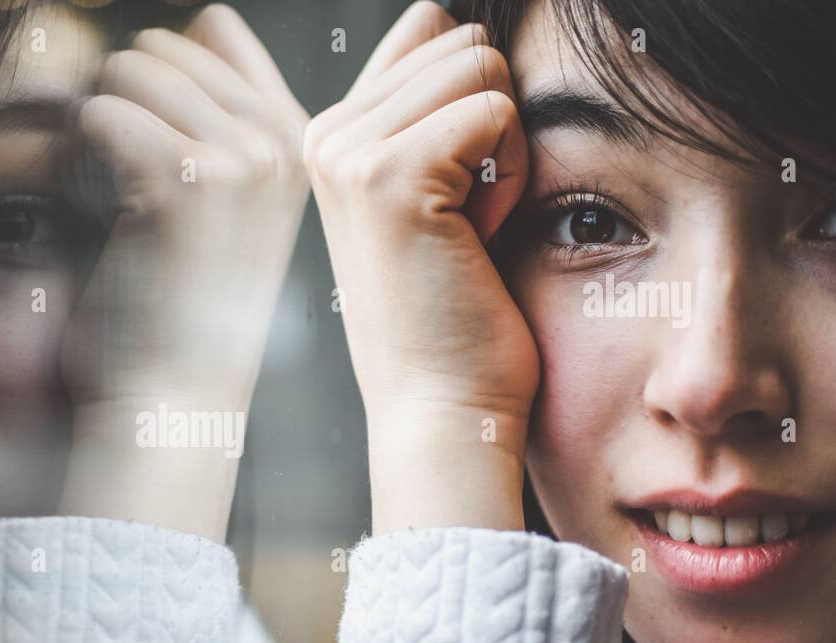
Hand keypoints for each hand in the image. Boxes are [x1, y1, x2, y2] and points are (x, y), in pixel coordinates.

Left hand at [58, 4, 308, 541]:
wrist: (173, 402)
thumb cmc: (182, 311)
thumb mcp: (224, 204)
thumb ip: (216, 116)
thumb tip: (186, 28)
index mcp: (295, 142)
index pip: (216, 30)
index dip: (158, 77)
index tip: (140, 144)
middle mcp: (280, 142)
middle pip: (164, 44)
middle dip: (120, 99)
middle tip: (115, 178)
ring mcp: (241, 157)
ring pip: (130, 70)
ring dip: (96, 124)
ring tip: (108, 195)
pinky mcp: (185, 179)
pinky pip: (100, 113)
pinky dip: (77, 158)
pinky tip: (99, 213)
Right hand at [305, 1, 536, 533]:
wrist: (441, 410)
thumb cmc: (455, 318)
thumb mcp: (436, 197)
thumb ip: (433, 112)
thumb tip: (461, 26)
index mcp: (331, 138)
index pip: (428, 30)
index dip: (476, 99)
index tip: (461, 191)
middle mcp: (324, 136)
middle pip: (459, 39)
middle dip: (493, 120)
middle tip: (468, 216)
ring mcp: (347, 154)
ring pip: (479, 63)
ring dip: (505, 145)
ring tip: (472, 225)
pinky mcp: (386, 177)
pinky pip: (494, 110)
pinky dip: (511, 172)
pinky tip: (480, 234)